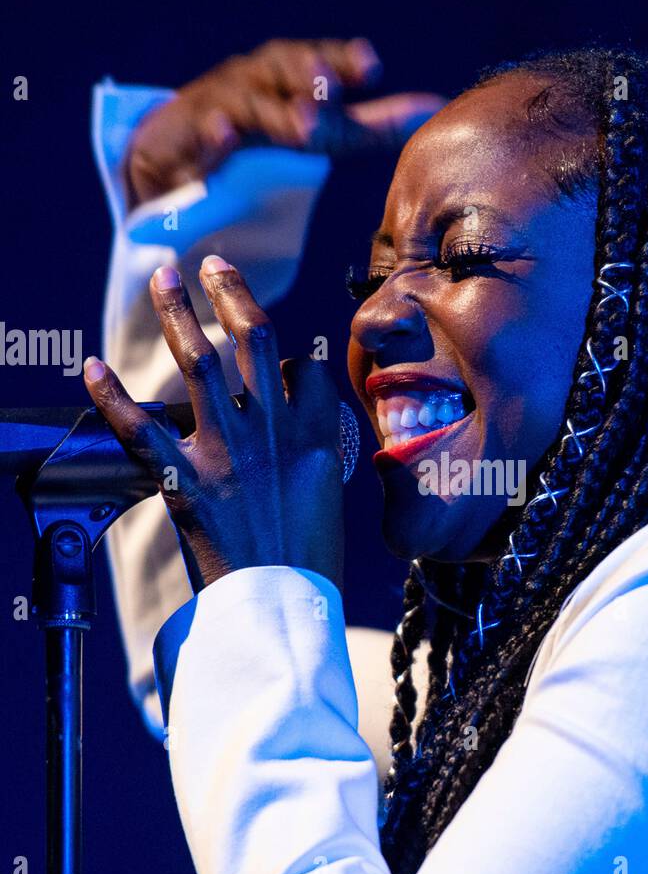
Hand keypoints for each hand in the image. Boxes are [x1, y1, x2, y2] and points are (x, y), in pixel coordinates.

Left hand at [83, 256, 343, 592]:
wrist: (281, 609)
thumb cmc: (309, 567)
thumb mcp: (329, 503)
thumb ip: (311, 459)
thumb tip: (297, 438)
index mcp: (315, 438)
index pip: (303, 370)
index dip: (288, 360)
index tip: (276, 360)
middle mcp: (273, 432)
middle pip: (254, 339)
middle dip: (230, 293)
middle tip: (212, 264)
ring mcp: (227, 452)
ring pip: (201, 361)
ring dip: (179, 312)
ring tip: (167, 278)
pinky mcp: (185, 480)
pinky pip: (140, 430)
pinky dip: (111, 397)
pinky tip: (91, 368)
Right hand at [125, 36, 445, 205]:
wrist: (185, 147)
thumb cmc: (267, 129)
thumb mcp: (324, 128)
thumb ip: (374, 121)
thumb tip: (435, 107)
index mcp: (290, 72)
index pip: (319, 59)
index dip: (342, 60)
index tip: (370, 66)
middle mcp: (256, 78)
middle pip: (281, 68)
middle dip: (305, 74)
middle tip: (331, 89)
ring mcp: (218, 102)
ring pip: (247, 101)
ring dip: (274, 112)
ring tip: (302, 127)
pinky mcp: (187, 134)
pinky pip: (200, 133)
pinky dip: (212, 134)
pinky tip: (225, 137)